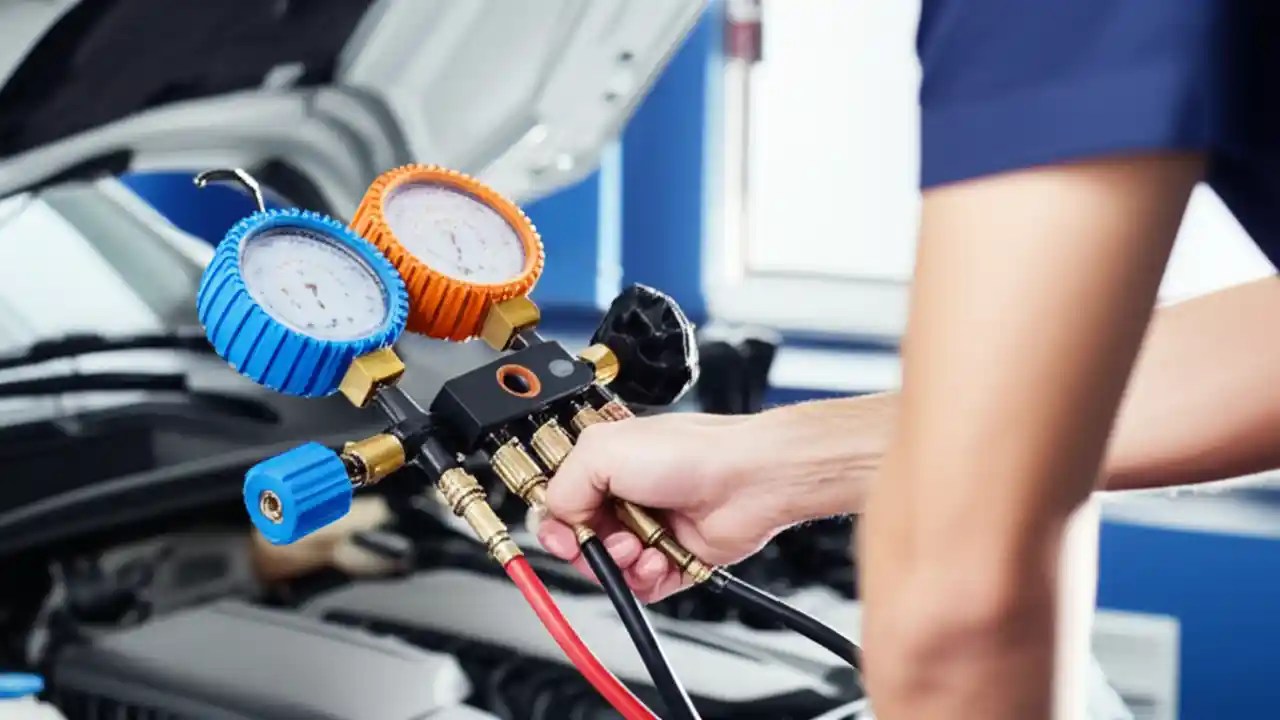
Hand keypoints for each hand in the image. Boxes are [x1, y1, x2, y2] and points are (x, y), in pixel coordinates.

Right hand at [538, 412, 797, 601]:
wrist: (747, 480)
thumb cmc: (692, 453)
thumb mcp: (602, 452)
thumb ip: (562, 487)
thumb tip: (557, 520)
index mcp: (604, 464)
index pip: (559, 504)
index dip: (556, 524)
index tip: (562, 534)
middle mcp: (624, 495)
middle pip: (581, 542)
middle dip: (587, 547)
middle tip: (603, 540)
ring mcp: (648, 527)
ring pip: (611, 568)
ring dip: (619, 563)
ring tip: (638, 546)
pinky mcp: (672, 558)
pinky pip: (643, 586)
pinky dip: (646, 578)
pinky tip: (658, 559)